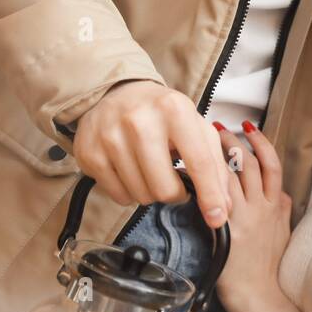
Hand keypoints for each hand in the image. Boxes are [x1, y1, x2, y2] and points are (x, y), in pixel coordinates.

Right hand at [72, 79, 231, 226]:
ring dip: (151, 192)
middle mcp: (139, 121)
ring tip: (150, 170)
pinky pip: (118, 195)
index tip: (217, 219)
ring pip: (140, 196)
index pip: (198, 162)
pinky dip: (129, 192)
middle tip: (173, 181)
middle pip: (165, 188)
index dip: (210, 195)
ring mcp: (110, 136)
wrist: (116, 93)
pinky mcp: (89, 152)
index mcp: (174, 110)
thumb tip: (222, 207)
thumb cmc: (164, 114)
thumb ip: (214, 164)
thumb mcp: (195, 127)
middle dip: (174, 194)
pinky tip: (130, 171)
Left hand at [211, 121, 293, 311]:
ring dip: (215, 155)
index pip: (271, 164)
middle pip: (249, 163)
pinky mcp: (226, 228)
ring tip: (200, 143)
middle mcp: (261, 206)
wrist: (260, 292)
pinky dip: (202, 181)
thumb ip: (282, 208)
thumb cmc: (270, 266)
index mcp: (277, 204)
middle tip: (218, 128)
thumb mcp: (284, 231)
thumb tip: (281, 192)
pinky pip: (213, 197)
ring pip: (231, 176)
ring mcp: (244, 216)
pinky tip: (189, 172)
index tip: (250, 127)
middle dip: (233, 141)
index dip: (261, 142)